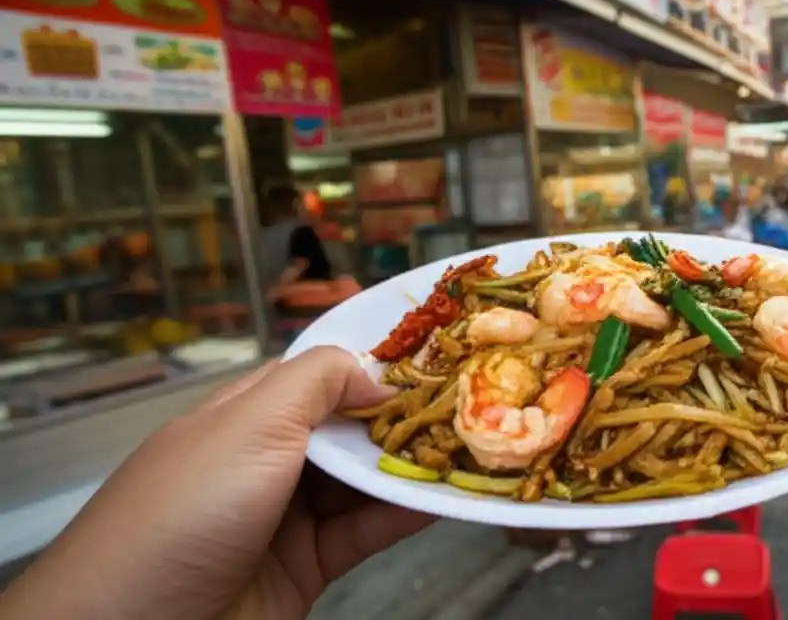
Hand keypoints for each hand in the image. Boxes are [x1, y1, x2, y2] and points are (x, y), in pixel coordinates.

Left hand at [0, 347, 432, 619]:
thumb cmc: (180, 516)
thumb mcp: (249, 425)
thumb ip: (316, 383)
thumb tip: (375, 372)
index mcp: (242, 414)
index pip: (318, 377)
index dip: (373, 366)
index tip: (434, 357)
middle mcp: (265, 460)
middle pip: (347, 430)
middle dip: (402, 418)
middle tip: (468, 403)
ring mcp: (285, 517)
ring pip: (362, 482)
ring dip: (412, 466)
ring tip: (469, 447)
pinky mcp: (305, 567)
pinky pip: (366, 531)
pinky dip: (405, 514)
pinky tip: (444, 497)